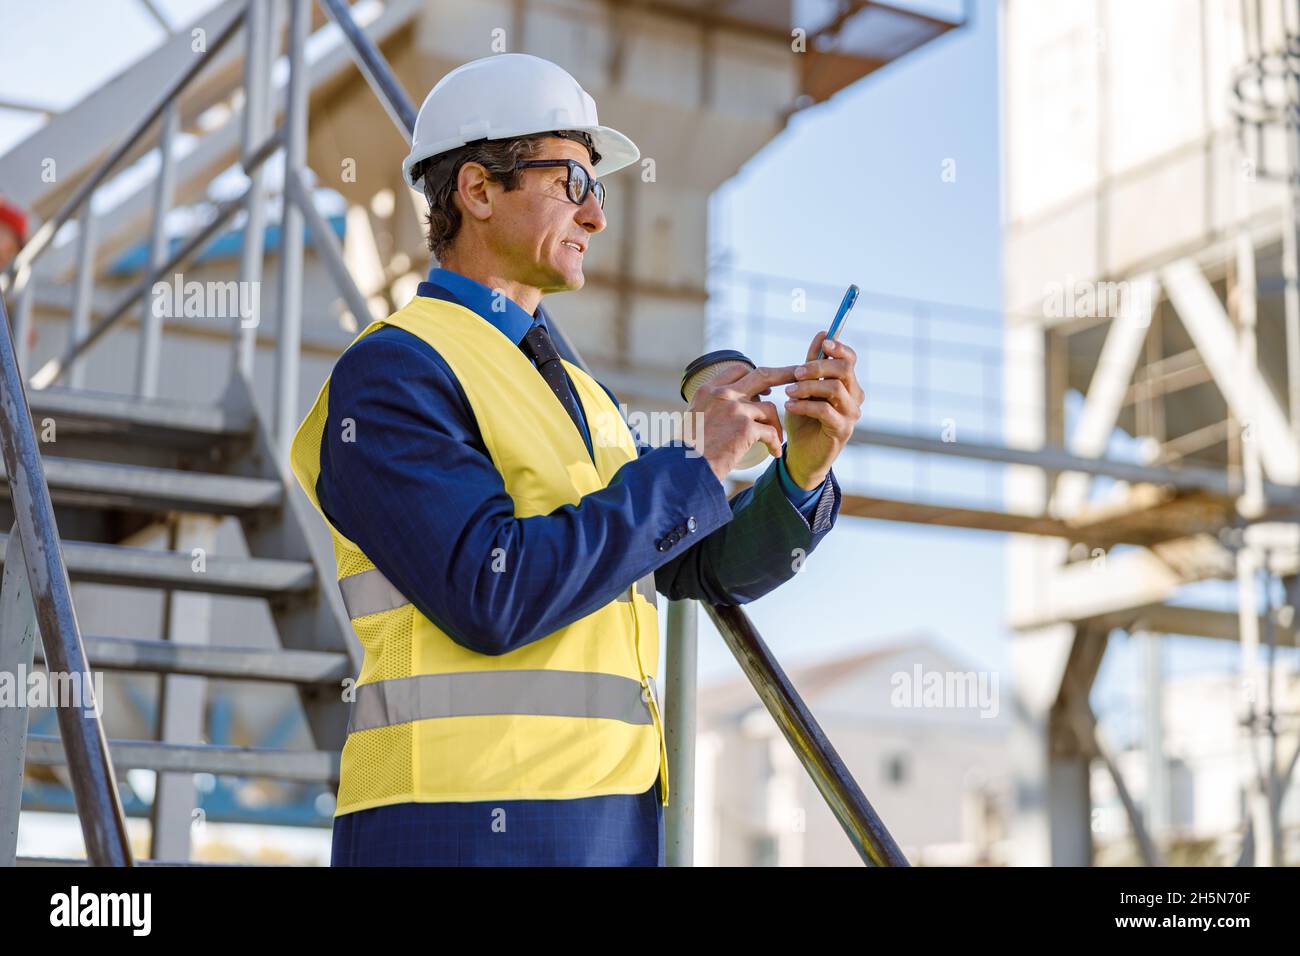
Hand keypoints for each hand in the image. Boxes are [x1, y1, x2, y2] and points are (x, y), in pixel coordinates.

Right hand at [682, 362, 799, 482]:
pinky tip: (774, 453)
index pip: (738, 369)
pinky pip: (770, 432)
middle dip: (784, 374)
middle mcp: (722, 394)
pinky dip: (775, 443)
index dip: (756, 376)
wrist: (685, 469)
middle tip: (800, 378)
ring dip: (776, 425)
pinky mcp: (745, 427)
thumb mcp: (695, 419)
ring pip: (769, 408)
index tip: (767, 387)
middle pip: (761, 375)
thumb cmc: (689, 451)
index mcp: (709, 390)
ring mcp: (734, 408)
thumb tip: (730, 408)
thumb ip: (712, 408)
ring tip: (776, 441)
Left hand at [781, 332, 862, 489]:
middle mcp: (855, 397)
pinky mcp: (843, 430)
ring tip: (788, 392)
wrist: (802, 455)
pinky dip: (805, 405)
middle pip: (844, 369)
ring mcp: (852, 414)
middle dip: (818, 366)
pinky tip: (790, 406)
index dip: (838, 348)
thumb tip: (822, 334)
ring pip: (835, 388)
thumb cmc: (803, 419)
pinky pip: (825, 410)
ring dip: (808, 387)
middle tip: (796, 373)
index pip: (850, 359)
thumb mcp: (804, 388)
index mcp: (848, 384)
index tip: (823, 343)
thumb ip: (812, 364)